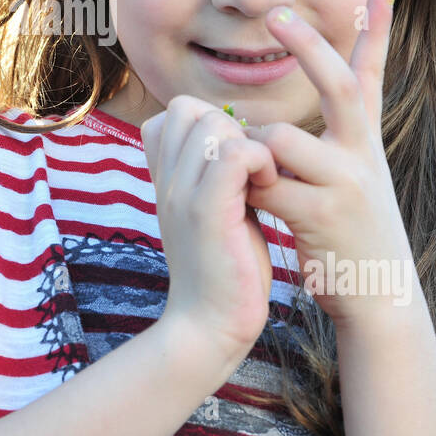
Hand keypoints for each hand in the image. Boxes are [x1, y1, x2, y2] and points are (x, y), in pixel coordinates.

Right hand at [140, 95, 280, 365]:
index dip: (206, 121)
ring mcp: (181, 193)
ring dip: (247, 141)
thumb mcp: (213, 214)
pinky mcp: (207, 211)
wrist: (208, 327)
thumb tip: (245, 144)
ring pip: (211, 123)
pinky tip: (269, 187)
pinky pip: (234, 153)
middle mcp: (166, 180)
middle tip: (250, 166)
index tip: (233, 157)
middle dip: (227, 124)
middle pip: (186, 108)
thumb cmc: (224, 273)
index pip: (170, 115)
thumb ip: (219, 178)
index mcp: (165, 180)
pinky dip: (260, 160)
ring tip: (262, 177)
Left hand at [242, 0, 417, 329]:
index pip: (372, 75)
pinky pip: (265, 185)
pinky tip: (246, 204)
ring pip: (280, 138)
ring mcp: (347, 183)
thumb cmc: (350, 234)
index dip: (375, 31)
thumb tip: (273, 126)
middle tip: (275, 12)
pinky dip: (247, 189)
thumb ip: (321, 148)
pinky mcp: (324, 215)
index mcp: (365, 141)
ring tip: (251, 177)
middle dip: (306, 45)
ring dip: (251, 151)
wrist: (377, 295)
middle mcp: (363, 153)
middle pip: (338, 83)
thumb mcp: (348, 181)